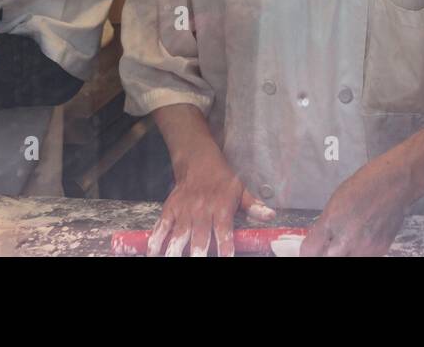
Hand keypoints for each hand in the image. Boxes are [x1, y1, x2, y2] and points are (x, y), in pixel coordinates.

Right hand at [147, 153, 272, 256]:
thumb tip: (271, 216)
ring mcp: (184, 210)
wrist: (197, 160)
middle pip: (199, 236)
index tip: (227, 258)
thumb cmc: (222, 179)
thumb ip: (254, 206)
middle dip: (198, 252)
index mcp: (221, 208)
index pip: (224, 230)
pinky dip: (156, 239)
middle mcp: (202, 210)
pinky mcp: (170, 208)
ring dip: (175, 249)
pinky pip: (162, 226)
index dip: (226, 246)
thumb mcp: (241, 189)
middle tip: (197, 262)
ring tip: (171, 260)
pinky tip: (152, 252)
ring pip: (179, 233)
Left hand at [302, 157, 412, 256]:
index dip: (308, 251)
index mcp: (331, 221)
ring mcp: (364, 247)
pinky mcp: (380, 250)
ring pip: (346, 259)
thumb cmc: (363, 185)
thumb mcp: (336, 201)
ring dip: (343, 253)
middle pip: (326, 259)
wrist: (395, 184)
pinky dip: (359, 252)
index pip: (309, 250)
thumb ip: (326, 224)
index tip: (312, 248)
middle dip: (325, 253)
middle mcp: (346, 238)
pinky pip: (363, 257)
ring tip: (347, 240)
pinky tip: (362, 239)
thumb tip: (320, 241)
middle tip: (328, 245)